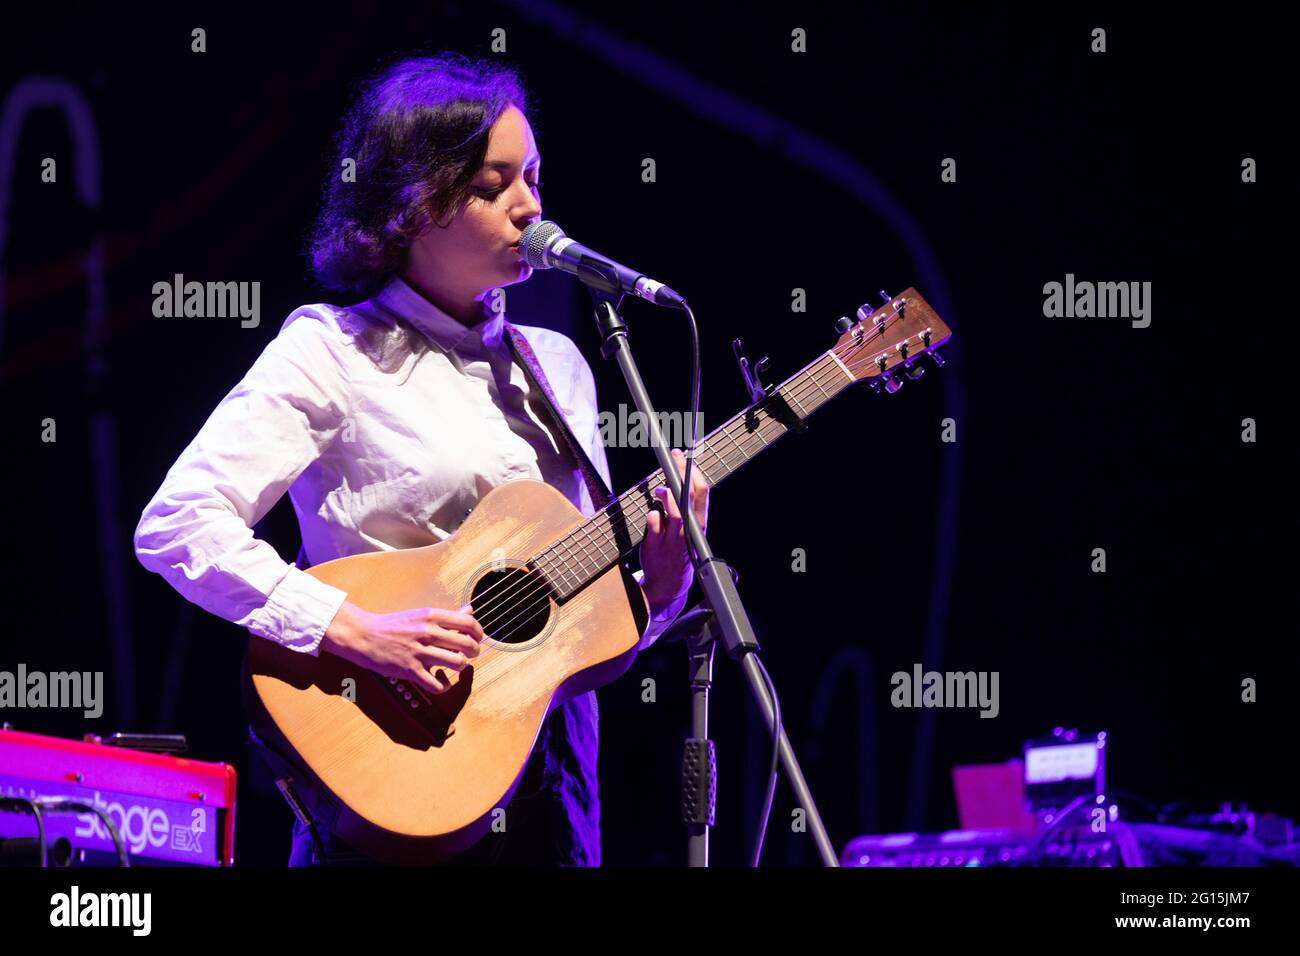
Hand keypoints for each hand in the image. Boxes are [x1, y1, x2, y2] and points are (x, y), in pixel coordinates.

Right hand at [321, 601, 485, 694]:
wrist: (364, 635)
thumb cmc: (394, 625)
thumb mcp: (421, 614)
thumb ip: (447, 615)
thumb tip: (470, 610)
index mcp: (432, 616)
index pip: (468, 623)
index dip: (479, 632)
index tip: (477, 638)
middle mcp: (428, 632)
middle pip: (467, 645)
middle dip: (474, 652)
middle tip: (469, 654)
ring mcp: (419, 652)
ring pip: (458, 663)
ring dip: (460, 667)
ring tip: (455, 665)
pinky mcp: (411, 671)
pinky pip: (438, 685)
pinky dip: (443, 685)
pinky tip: (439, 680)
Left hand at [638, 448, 709, 616]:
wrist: (669, 585)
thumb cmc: (677, 554)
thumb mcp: (686, 531)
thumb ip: (679, 510)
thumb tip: (666, 487)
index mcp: (699, 525)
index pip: (702, 493)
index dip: (693, 472)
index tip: (683, 458)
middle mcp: (689, 531)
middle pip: (689, 497)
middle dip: (681, 474)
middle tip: (673, 459)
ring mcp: (674, 540)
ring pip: (676, 513)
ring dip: (669, 496)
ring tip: (662, 488)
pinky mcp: (657, 547)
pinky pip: (655, 525)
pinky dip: (653, 515)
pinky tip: (652, 511)